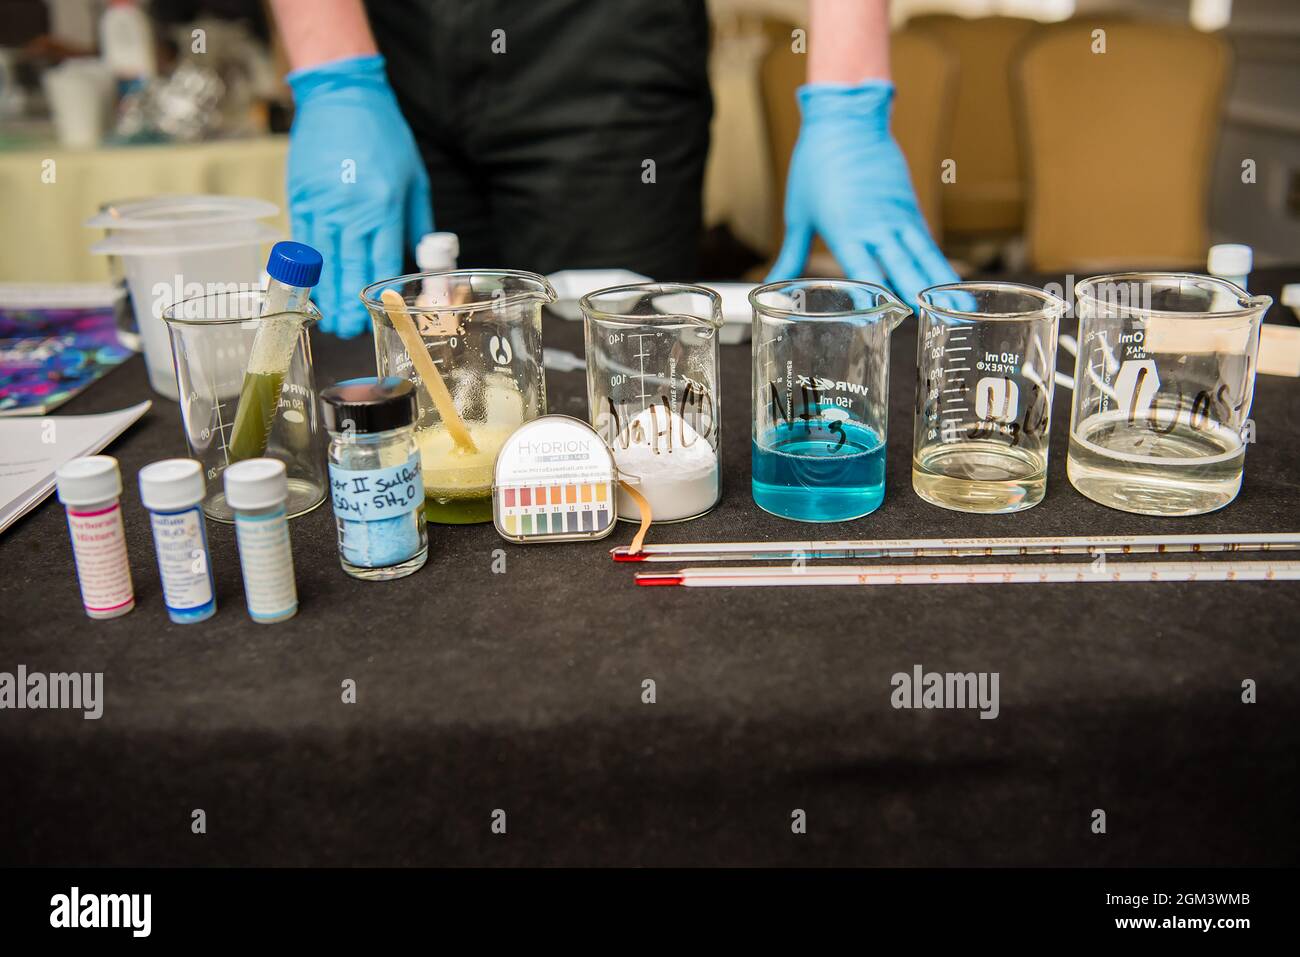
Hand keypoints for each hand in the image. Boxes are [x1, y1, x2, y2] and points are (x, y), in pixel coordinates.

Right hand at [286, 55, 432, 337]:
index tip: (373, 319)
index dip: (375, 296)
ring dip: (325, 293)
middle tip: (346, 332)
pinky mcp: (301, 197)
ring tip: (328, 319)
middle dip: (346, 305)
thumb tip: (423, 259)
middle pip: (347, 269)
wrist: (342, 97)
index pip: (379, 263)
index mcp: (382, 208)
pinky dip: (308, 266)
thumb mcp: (414, 179)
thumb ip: (417, 223)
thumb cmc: (385, 136)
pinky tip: (311, 286)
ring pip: (322, 262)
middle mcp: (350, 211)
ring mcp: (321, 205)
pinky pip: (304, 241)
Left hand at [767, 81, 956, 306]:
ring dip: (942, 284)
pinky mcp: (909, 208)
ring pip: (924, 255)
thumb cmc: (815, 165)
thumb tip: (769, 286)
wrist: (846, 119)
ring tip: (963, 309)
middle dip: (920, 296)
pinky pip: (926, 241)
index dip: (874, 295)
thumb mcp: (797, 214)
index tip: (886, 319)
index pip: (862, 269)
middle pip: (902, 266)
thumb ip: (790, 255)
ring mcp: (897, 216)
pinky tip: (953, 285)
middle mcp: (876, 226)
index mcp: (845, 229)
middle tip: (941, 322)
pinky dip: (940, 263)